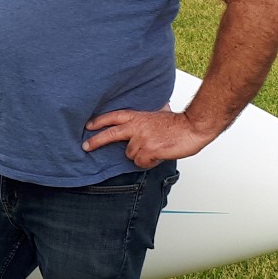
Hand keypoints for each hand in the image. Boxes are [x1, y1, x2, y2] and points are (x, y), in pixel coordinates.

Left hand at [81, 109, 214, 168]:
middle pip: (110, 134)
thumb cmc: (178, 123)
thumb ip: (145, 119)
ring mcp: (142, 139)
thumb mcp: (156, 115)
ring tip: (155, 150)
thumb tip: (141, 121)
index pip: (113, 117)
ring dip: (141, 156)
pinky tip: (158, 156)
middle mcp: (137, 127)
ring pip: (131, 155)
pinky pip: (142, 163)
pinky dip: (149, 163)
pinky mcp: (149, 150)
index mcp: (138, 116)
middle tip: (85, 147)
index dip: (99, 121)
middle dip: (95, 141)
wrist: (192, 127)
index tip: (88, 126)